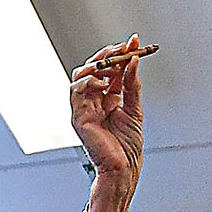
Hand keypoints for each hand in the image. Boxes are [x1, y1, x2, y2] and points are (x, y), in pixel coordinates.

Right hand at [69, 37, 145, 198]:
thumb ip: (131, 85)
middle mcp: (94, 101)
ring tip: (112, 62)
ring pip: (80, 75)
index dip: (120, 55)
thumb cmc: (127, 148)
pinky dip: (88, 81)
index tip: (134, 42)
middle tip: (122, 47)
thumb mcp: (135, 109)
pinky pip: (76, 92)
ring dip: (96, 64)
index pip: (110, 70)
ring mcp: (84, 108)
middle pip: (94, 68)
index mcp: (107, 99)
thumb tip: (132, 61)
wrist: (123, 169)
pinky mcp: (78, 117)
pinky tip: (103, 81)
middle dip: (108, 55)